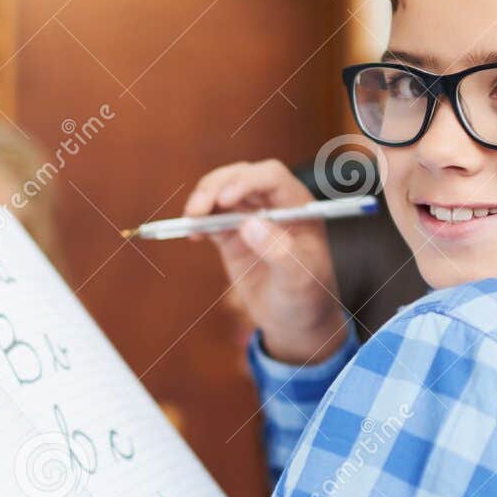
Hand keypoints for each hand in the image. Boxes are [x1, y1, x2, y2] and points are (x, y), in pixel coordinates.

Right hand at [183, 160, 347, 362]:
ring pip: (221, 192)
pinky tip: (191, 233)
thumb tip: (250, 224)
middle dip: (216, 187)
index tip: (225, 200)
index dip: (246, 181)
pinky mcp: (232, 235)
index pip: (271, 177)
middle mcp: (274, 205)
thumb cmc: (306, 297)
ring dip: (202, 200)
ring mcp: (251, 218)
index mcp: (298, 206)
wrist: (294, 320)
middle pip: (240, 176)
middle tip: (196, 209)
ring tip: (189, 221)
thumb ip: (279, 251)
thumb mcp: (299, 279)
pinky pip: (211, 218)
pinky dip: (198, 221)